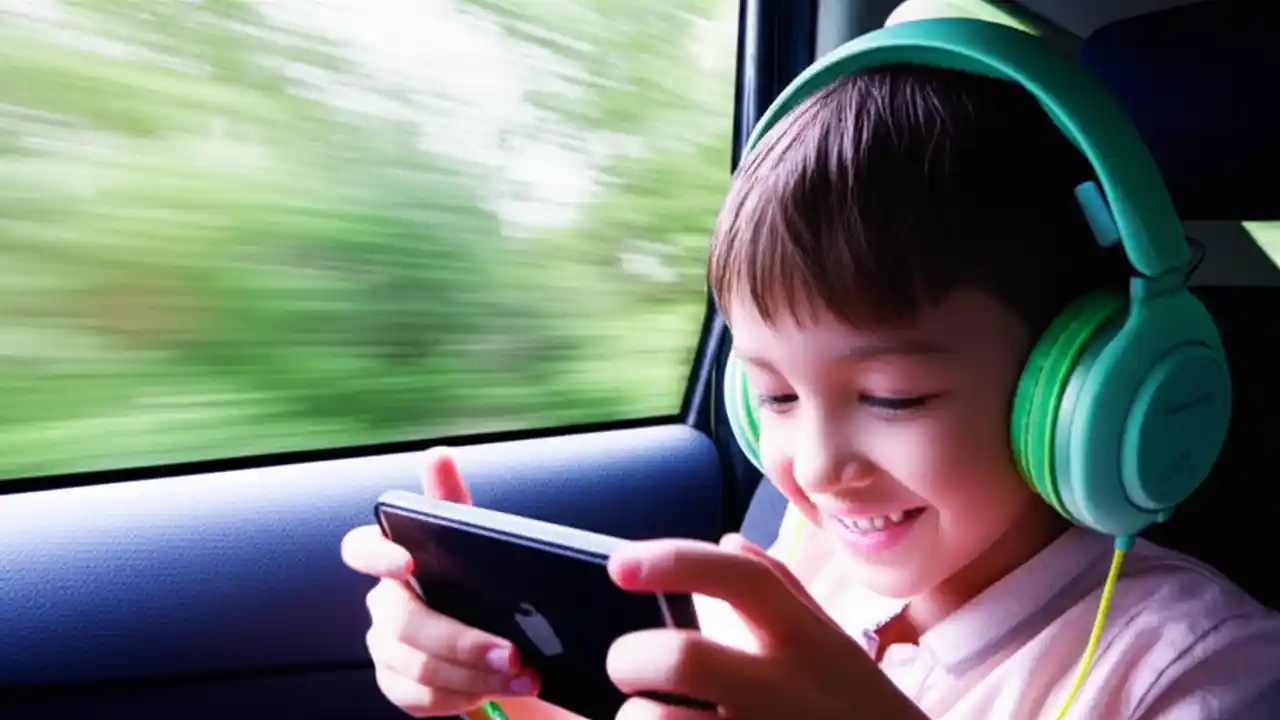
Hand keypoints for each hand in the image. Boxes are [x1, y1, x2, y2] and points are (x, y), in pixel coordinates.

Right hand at [341, 447, 541, 716]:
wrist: (495, 635)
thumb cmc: (477, 577)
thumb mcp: (474, 540)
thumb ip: (451, 503)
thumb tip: (436, 456)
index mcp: (393, 560)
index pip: (360, 549)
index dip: (376, 555)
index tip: (409, 562)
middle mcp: (382, 603)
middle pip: (404, 625)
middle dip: (461, 641)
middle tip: (513, 653)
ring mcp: (386, 649)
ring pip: (419, 668)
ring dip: (475, 676)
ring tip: (524, 675)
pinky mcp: (398, 686)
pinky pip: (423, 699)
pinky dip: (464, 696)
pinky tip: (497, 690)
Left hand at [604, 534, 925, 719]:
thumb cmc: (862, 714)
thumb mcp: (835, 647)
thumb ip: (784, 592)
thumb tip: (729, 543)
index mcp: (805, 642)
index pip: (740, 580)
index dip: (674, 561)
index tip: (620, 564)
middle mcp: (785, 691)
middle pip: (685, 658)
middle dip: (632, 658)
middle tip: (628, 669)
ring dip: (638, 719)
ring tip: (649, 718)